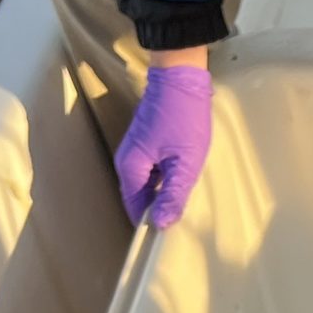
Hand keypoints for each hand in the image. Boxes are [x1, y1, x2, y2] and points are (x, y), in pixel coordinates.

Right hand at [117, 57, 214, 228]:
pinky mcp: (145, 145)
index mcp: (131, 169)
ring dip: (164, 193)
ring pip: (147, 186)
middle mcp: (126, 162)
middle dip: (159, 209)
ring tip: (186, 194)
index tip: (170, 236)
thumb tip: (162, 224)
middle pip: (140, 199)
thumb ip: (173, 195)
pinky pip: (152, 173)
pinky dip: (166, 179)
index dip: (152, 224)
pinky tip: (183, 176)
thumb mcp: (185, 162)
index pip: (135, 209)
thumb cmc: (184, 117)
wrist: (181, 77)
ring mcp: (135, 152)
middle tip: (185, 213)